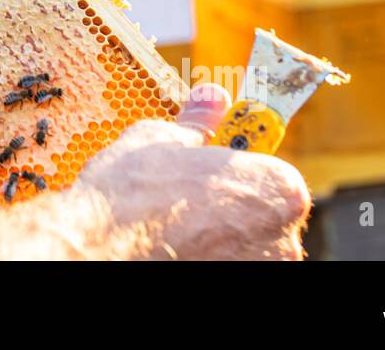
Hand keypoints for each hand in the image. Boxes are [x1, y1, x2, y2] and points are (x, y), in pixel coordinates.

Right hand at [77, 83, 310, 258]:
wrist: (101, 247)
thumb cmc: (134, 193)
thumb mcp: (163, 139)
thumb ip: (200, 123)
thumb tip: (211, 99)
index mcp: (278, 188)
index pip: (268, 172)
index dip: (231, 169)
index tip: (206, 170)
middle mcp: (282, 237)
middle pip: (259, 213)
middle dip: (228, 206)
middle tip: (184, 199)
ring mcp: (259, 268)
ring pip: (240, 244)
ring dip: (216, 235)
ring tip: (173, 224)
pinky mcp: (236, 285)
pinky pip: (224, 263)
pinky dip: (204, 256)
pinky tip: (175, 247)